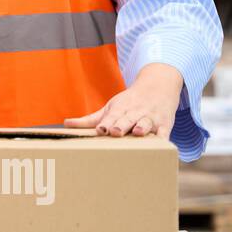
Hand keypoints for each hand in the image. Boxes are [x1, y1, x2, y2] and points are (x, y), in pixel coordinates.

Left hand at [63, 63, 183, 138]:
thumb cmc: (129, 102)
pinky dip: (163, 138)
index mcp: (120, 109)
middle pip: (127, 119)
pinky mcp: (165, 124)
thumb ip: (90, 119)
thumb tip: (66, 124)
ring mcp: (151, 118)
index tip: (101, 129)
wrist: (158, 86)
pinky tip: (162, 145)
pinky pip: (165, 132)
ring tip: (138, 133)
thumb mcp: (111, 107)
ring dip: (142, 127)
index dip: (107, 123)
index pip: (112, 116)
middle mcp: (135, 112)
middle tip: (115, 132)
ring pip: (146, 123)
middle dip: (121, 125)